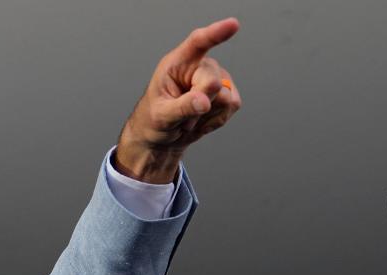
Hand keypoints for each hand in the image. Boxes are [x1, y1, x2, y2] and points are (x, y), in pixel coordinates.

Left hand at [115, 17, 242, 183]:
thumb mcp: (161, 116)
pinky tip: (201, 120)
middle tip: (182, 118)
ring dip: (207, 115)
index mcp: (177, 64)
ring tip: (189, 118)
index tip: (232, 25)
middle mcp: (198, 66)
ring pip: (226, 96)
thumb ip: (182, 107)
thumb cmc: (153, 121)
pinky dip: (217, 120)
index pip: (197, 43)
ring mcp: (215, 77)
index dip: (215, 33)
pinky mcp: (226, 92)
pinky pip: (233, 105)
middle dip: (200, 104)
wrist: (161, 138)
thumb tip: (205, 102)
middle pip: (212, 81)